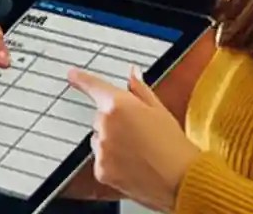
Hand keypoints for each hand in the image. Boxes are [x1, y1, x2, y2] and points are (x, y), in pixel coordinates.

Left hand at [66, 66, 200, 211]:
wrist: (180, 179)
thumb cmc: (173, 145)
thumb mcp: (160, 110)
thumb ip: (140, 90)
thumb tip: (132, 74)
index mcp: (119, 105)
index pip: (94, 87)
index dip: (81, 79)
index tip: (72, 75)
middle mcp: (105, 125)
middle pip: (100, 117)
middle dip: (114, 122)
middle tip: (138, 132)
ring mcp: (101, 149)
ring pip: (99, 139)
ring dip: (112, 142)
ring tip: (138, 150)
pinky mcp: (101, 170)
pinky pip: (101, 160)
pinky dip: (112, 162)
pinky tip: (133, 164)